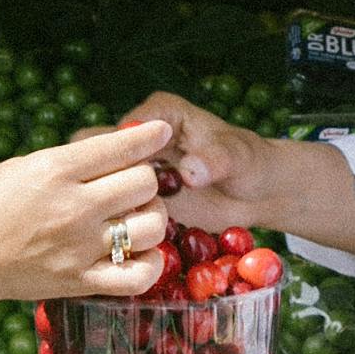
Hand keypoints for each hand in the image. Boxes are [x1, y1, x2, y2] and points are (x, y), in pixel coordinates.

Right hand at [0, 120, 171, 340]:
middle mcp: (73, 206)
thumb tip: (108, 154)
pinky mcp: (80, 282)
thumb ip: (65, 163)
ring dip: (152, 219)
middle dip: (145, 180)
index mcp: (54, 170)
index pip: (120, 146)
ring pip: (151, 226)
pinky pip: (138, 276)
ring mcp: (79, 247)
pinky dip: (149, 264)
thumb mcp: (19, 167)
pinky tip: (140, 255)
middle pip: (144, 183)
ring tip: (138, 220)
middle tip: (133, 186)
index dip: (148, 136)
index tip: (161, 132)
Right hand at [98, 92, 263, 233]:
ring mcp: (135, 172)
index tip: (140, 181)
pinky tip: (135, 239)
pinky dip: (120, 224)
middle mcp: (139, 141)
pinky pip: (114, 211)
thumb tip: (190, 172)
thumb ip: (215, 159)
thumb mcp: (238, 157)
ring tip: (137, 225)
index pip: (125, 128)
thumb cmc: (250, 162)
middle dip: (108, 184)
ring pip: (99, 185)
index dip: (123, 154)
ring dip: (111, 207)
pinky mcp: (137, 200)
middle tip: (131, 208)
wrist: (256, 194)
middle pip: (98, 153)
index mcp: (160, 114)